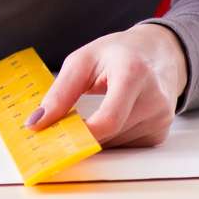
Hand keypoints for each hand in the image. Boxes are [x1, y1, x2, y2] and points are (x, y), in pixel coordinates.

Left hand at [25, 24, 186, 147]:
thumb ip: (60, 92)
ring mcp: (160, 118)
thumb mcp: (83, 60)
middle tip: (63, 129)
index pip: (108, 119)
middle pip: (109, 134)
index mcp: (133, 73)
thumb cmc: (118, 52)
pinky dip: (112, 139)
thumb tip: (37, 123)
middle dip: (82, 136)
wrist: (158, 51)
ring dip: (97, 137)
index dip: (81, 136)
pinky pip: (127, 147)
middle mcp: (153, 97)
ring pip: (116, 145)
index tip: (57, 138)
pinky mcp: (161, 132)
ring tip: (96, 111)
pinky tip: (113, 117)